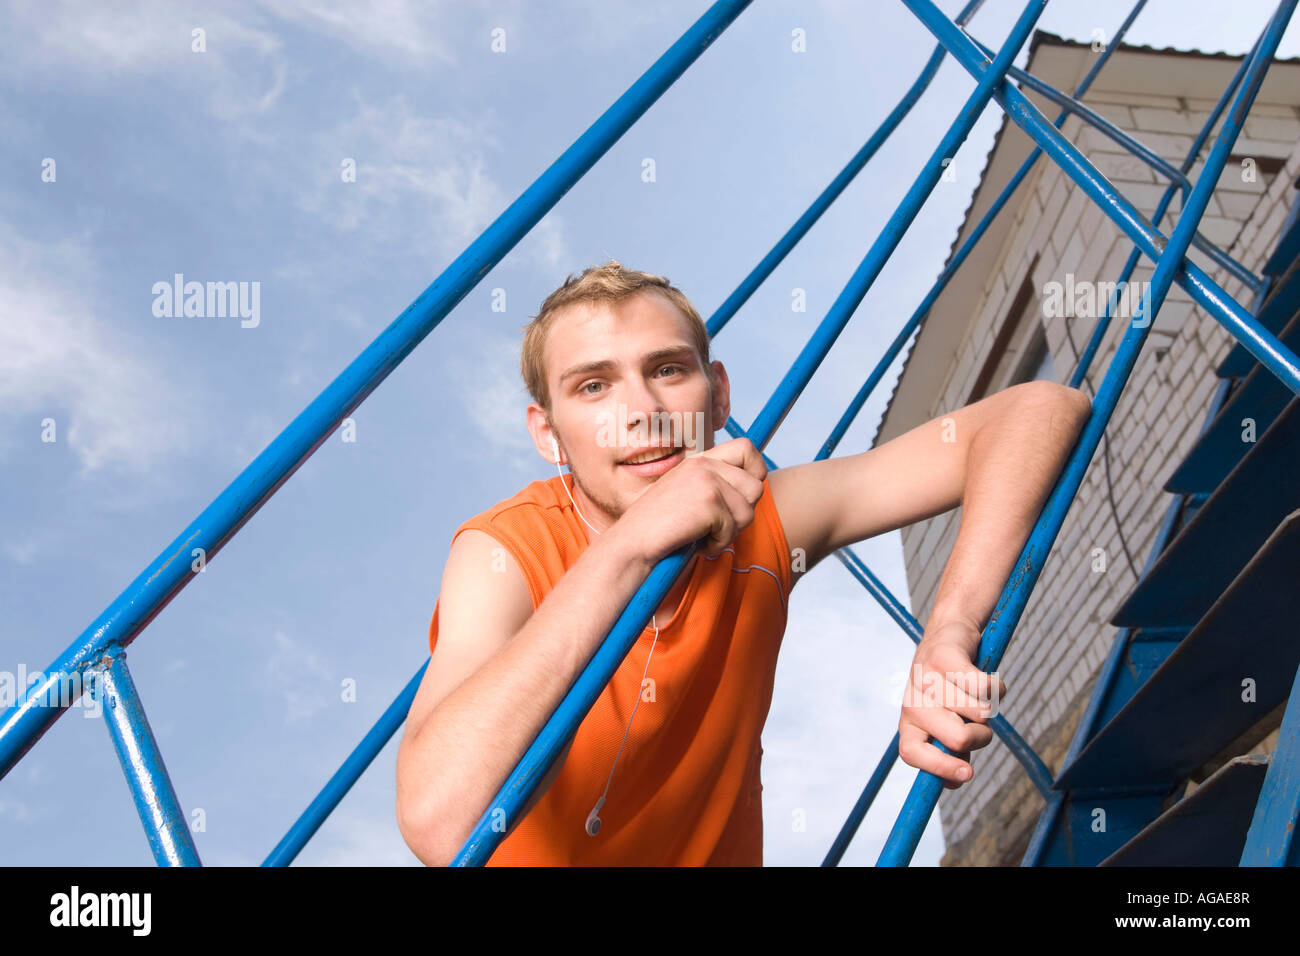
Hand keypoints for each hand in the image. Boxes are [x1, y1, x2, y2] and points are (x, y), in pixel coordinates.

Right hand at [616, 437, 766, 561]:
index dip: (756, 471)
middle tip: (715, 527)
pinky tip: (695, 543)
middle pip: (755, 486)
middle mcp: (704, 465)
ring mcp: (707, 480)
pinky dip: (717, 544)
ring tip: (702, 535)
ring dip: (729, 533)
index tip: (745, 495)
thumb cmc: (658, 528)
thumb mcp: (686, 496)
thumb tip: (755, 486)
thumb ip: (714, 486)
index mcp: (699, 460)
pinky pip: (733, 529)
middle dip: (742, 514)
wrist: (632, 542)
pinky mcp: (709, 501)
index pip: (746, 448)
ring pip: (748, 512)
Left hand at [898, 621, 1006, 788]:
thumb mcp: (945, 723)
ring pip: (980, 713)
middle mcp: (912, 702)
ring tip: (977, 695)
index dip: (939, 768)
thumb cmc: (951, 690)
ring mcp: (926, 677)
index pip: (912, 753)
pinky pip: (986, 687)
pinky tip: (987, 679)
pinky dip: (997, 687)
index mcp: (910, 724)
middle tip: (978, 722)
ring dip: (990, 708)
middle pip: (958, 738)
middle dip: (980, 736)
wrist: (950, 636)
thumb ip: (951, 752)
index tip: (968, 774)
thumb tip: (958, 781)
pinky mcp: (945, 656)